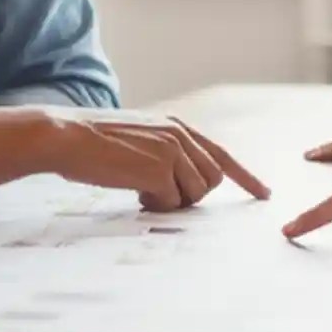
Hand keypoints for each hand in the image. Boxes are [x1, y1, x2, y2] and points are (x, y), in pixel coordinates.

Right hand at [36, 107, 270, 210]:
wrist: (68, 136)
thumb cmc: (94, 141)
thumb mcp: (139, 137)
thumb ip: (165, 152)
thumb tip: (180, 184)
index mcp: (176, 126)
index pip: (221, 154)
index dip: (246, 177)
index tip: (264, 193)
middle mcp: (180, 136)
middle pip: (212, 179)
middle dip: (193, 195)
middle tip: (161, 195)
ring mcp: (171, 152)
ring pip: (195, 193)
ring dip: (172, 201)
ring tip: (143, 191)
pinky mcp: (159, 170)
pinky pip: (171, 202)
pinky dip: (154, 205)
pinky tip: (133, 193)